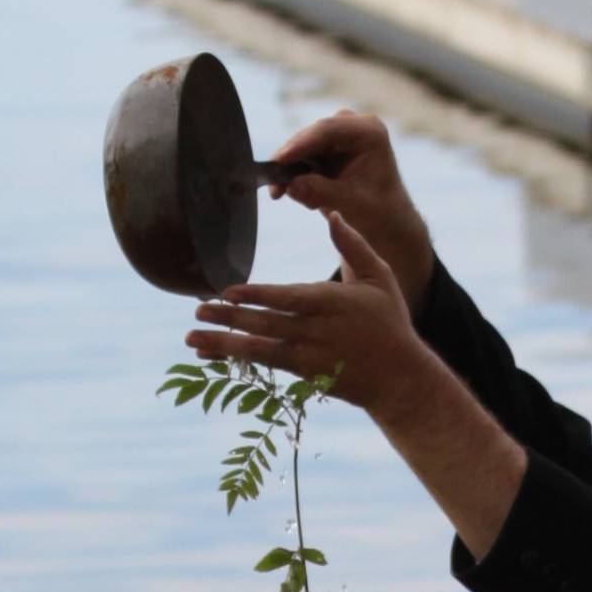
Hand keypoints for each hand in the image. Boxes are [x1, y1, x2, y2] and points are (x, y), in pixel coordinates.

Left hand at [186, 212, 433, 419]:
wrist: (400, 379)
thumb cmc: (390, 322)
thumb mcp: (379, 276)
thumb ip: (353, 244)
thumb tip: (332, 213)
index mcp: (331, 303)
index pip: (287, 298)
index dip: (256, 297)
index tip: (228, 292)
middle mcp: (316, 332)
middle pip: (266, 325)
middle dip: (229, 319)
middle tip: (197, 311)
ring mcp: (309, 357)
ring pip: (260, 350)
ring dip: (224, 344)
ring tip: (192, 339)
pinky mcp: (305, 375)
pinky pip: (265, 365)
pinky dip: (237, 360)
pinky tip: (211, 356)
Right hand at [266, 109, 434, 316]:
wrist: (389, 222)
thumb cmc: (380, 212)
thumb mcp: (352, 204)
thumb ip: (321, 192)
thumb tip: (290, 186)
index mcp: (369, 131)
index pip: (328, 131)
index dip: (300, 145)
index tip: (278, 161)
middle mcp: (354, 126)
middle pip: (312, 137)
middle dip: (291, 162)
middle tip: (274, 187)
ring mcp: (341, 136)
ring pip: (305, 148)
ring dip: (294, 173)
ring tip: (292, 198)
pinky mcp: (330, 149)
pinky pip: (306, 159)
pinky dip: (300, 178)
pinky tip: (305, 199)